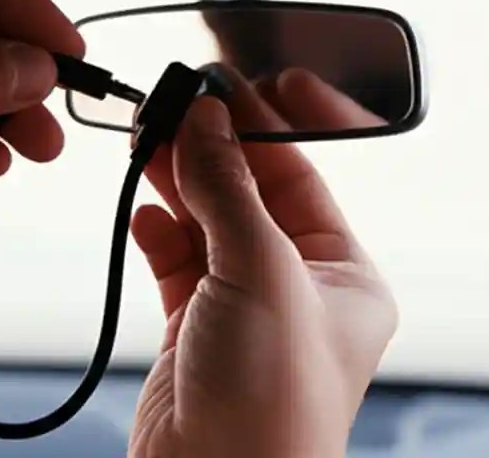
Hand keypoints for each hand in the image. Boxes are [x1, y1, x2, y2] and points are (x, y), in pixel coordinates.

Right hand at [127, 86, 397, 457]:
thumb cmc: (271, 405)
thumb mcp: (260, 273)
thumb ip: (228, 189)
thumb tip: (206, 118)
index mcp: (345, 275)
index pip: (304, 177)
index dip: (266, 127)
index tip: (231, 84)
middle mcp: (298, 289)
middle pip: (251, 194)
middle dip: (211, 150)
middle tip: (169, 107)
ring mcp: (244, 310)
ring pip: (208, 224)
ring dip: (177, 184)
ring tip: (145, 143)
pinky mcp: (193, 333)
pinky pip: (175, 264)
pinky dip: (157, 233)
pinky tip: (143, 211)